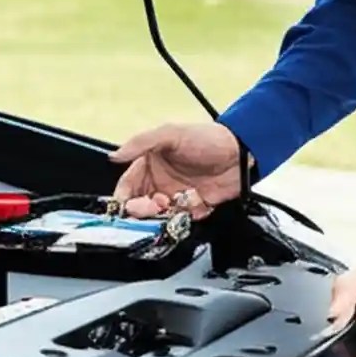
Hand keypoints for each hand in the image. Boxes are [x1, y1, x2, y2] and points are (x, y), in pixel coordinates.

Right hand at [108, 122, 245, 218]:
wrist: (241, 152)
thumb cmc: (206, 138)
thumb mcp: (170, 134)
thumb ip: (141, 143)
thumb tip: (114, 155)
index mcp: (149, 165)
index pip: (127, 187)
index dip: (123, 199)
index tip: (124, 207)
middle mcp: (159, 183)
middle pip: (138, 206)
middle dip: (142, 210)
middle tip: (156, 205)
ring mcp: (175, 197)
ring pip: (157, 217)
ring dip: (161, 217)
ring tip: (174, 206)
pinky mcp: (192, 209)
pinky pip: (179, 222)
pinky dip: (181, 220)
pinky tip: (190, 209)